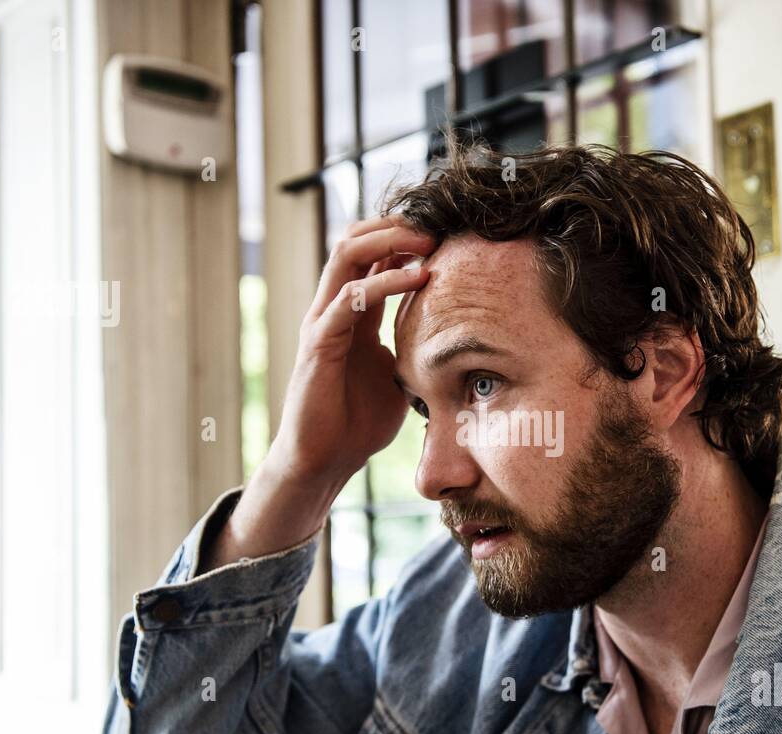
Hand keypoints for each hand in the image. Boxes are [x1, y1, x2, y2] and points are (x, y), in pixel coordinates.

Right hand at [200, 214, 434, 569]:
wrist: (325, 461)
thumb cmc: (359, 422)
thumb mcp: (401, 376)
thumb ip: (417, 350)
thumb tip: (463, 344)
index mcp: (353, 313)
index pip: (371, 254)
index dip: (403, 236)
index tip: (446, 232)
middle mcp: (333, 308)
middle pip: (355, 240)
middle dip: (396, 225)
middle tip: (437, 223)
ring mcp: (323, 322)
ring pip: (347, 256)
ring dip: (389, 240)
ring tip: (429, 239)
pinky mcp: (319, 343)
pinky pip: (350, 299)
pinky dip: (385, 282)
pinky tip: (419, 278)